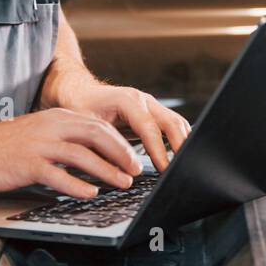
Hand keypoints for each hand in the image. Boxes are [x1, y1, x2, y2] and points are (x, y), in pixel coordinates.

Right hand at [0, 108, 144, 198]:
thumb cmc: (5, 144)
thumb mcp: (40, 132)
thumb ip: (65, 138)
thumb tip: (95, 154)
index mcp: (58, 117)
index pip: (98, 126)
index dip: (120, 142)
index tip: (134, 158)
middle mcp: (52, 126)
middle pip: (96, 135)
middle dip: (121, 154)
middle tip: (135, 170)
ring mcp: (39, 144)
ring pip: (82, 155)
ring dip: (106, 170)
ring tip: (121, 183)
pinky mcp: (27, 163)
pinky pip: (58, 174)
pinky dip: (77, 185)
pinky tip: (90, 193)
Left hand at [55, 77, 190, 172]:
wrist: (81, 92)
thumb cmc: (82, 108)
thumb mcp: (87, 129)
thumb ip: (103, 148)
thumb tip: (119, 172)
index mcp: (128, 100)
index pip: (150, 128)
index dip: (159, 150)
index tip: (165, 169)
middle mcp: (143, 100)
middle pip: (171, 122)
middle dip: (180, 146)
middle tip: (183, 168)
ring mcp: (150, 105)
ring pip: (176, 123)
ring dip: (183, 142)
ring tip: (184, 164)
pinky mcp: (153, 113)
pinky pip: (172, 125)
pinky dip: (178, 140)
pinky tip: (178, 156)